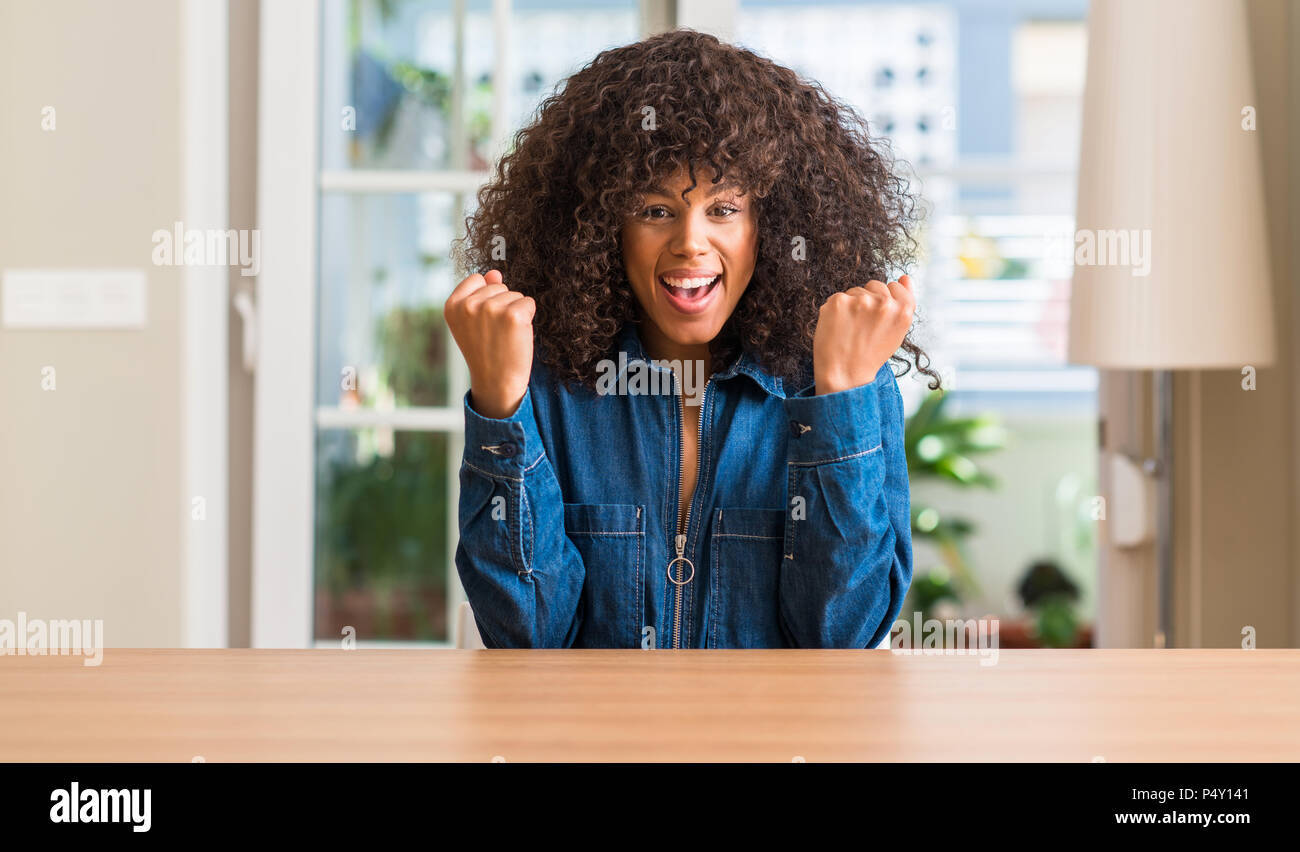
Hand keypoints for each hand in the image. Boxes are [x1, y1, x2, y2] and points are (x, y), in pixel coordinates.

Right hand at [444, 269, 535, 418]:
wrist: (497, 382)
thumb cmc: (486, 352)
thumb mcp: (474, 322)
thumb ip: (481, 293)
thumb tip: (495, 273)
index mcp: (452, 305)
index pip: (477, 279)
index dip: (486, 299)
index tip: (482, 324)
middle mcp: (469, 305)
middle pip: (498, 286)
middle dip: (502, 306)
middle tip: (495, 334)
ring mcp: (490, 309)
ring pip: (515, 295)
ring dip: (515, 313)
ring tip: (505, 337)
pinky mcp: (513, 315)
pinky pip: (528, 303)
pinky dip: (528, 317)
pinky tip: (517, 336)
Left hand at [813, 274, 914, 394]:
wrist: (844, 374)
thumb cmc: (872, 354)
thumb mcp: (897, 331)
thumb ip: (904, 303)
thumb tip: (905, 277)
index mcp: (903, 310)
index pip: (896, 286)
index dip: (886, 301)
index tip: (879, 318)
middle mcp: (884, 303)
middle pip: (875, 285)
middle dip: (870, 300)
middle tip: (864, 327)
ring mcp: (860, 300)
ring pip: (856, 290)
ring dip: (853, 305)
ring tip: (851, 329)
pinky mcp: (838, 301)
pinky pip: (839, 297)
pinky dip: (836, 310)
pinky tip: (838, 327)